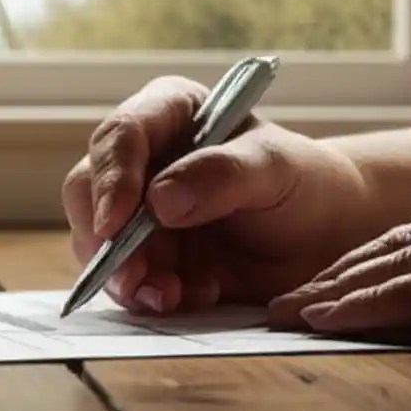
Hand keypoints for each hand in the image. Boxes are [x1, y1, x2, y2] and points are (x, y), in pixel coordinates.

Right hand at [63, 76, 369, 314]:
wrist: (322, 238)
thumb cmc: (302, 184)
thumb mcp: (276, 168)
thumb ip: (223, 175)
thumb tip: (159, 201)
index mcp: (167, 113)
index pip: (121, 136)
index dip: (111, 178)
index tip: (116, 223)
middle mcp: (140, 158)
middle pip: (88, 189)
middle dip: (106, 238)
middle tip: (132, 276)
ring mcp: (136, 209)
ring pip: (97, 240)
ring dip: (126, 275)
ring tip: (171, 297)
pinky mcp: (143, 255)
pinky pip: (124, 278)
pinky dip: (148, 295)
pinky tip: (189, 298)